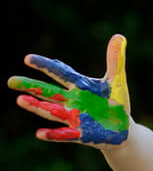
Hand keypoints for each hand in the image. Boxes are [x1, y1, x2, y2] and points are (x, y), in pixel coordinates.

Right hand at [8, 34, 130, 144]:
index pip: (61, 73)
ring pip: (52, 111)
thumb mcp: (117, 80)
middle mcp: (72, 101)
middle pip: (49, 92)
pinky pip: (65, 134)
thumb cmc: (115, 102)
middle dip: (31, 86)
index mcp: (80, 86)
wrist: (123, 128)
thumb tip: (118, 36)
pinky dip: (54, 134)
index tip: (28, 58)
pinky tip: (39, 133)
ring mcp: (74, 118)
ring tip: (20, 100)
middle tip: (11, 80)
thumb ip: (115, 60)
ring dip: (37, 106)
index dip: (46, 66)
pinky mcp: (81, 134)